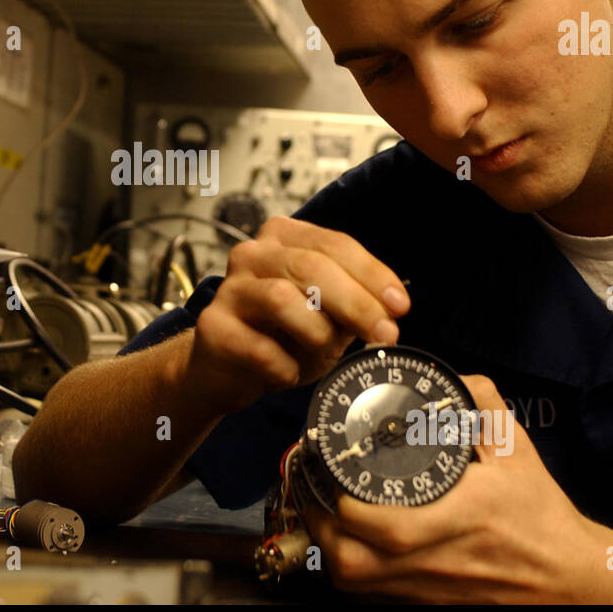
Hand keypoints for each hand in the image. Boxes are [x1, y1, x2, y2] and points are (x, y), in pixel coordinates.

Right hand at [184, 216, 409, 414]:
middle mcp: (252, 254)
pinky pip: (261, 348)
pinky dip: (285, 368)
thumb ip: (355, 304)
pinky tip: (287, 373)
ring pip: (282, 298)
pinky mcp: (212, 327)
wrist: (224, 369)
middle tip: (385, 333)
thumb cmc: (278, 336)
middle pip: (312, 267)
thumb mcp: (325, 315)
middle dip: (356, 303)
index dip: (372, 274)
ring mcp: (229, 289)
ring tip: (322, 354)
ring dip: (316, 333)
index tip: (400, 306)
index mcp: (283, 238)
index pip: (335, 245)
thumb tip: (390, 311)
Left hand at [299, 374, 604, 602]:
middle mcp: (437, 560)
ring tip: (319, 511)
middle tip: (312, 487)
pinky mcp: (424, 605)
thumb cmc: (541, 517)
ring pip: (355, 583)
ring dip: (328, 549)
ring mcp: (426, 589)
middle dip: (320, 527)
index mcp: (461, 518)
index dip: (350, 506)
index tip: (332, 471)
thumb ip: (485, 406)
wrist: (568, 578)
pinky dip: (349, 569)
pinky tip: (346, 541)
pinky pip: (369, 595)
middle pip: (355, 564)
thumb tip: (457, 376)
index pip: (392, 527)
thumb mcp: (517, 450)